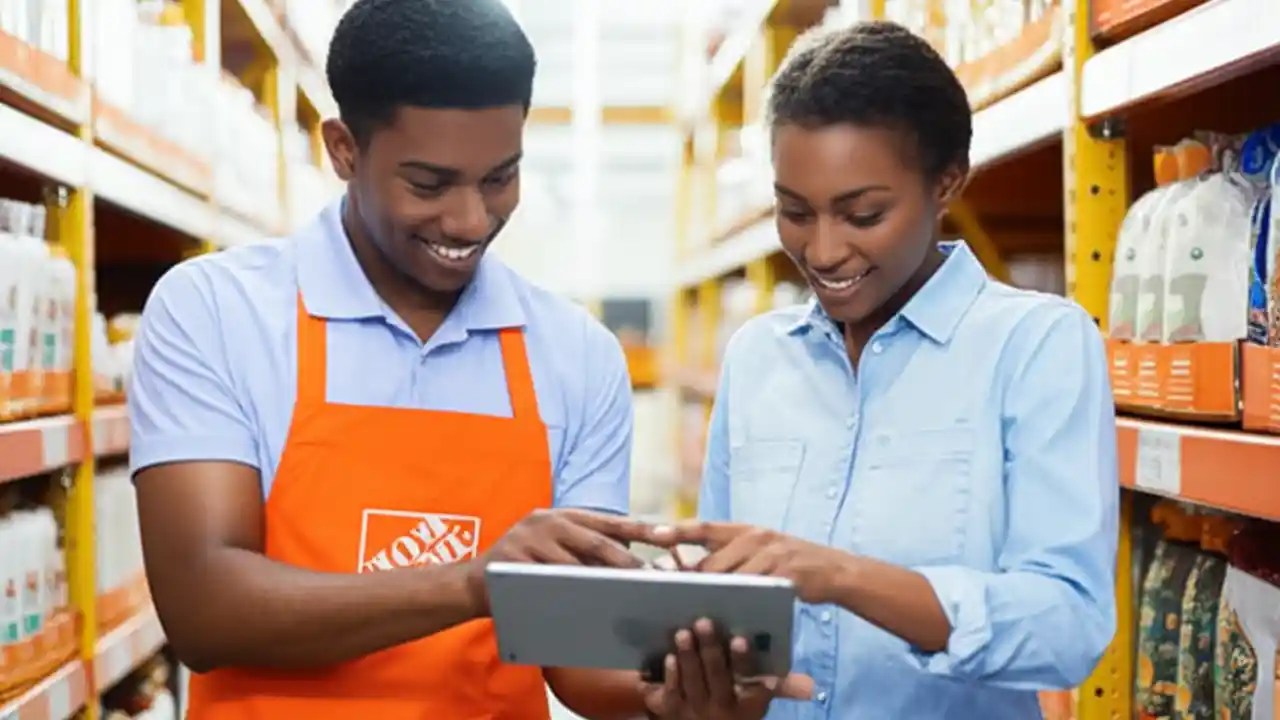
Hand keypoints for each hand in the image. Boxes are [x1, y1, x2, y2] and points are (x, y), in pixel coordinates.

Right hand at [465, 509, 649, 612]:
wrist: (471, 583)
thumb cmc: (522, 568)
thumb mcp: (551, 548)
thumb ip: (582, 550)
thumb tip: (632, 563)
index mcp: (561, 516)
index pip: (608, 522)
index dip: (640, 528)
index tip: (669, 536)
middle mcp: (546, 521)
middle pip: (596, 543)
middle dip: (627, 562)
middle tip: (654, 578)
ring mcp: (528, 540)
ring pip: (574, 565)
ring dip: (602, 582)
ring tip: (628, 595)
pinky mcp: (512, 562)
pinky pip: (548, 581)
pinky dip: (569, 594)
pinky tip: (588, 606)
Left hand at [640, 618, 812, 719]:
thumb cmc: (734, 707)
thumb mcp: (758, 700)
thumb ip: (781, 687)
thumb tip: (811, 686)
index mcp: (748, 704)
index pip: (749, 681)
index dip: (743, 660)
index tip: (740, 638)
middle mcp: (722, 708)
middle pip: (717, 678)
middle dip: (711, 651)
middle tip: (704, 622)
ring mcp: (695, 710)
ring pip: (692, 682)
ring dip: (688, 657)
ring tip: (684, 633)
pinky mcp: (671, 710)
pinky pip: (670, 694)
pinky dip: (670, 676)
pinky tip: (669, 657)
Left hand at [649, 523, 849, 604]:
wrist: (833, 569)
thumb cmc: (788, 563)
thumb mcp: (759, 551)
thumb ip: (730, 557)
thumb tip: (690, 572)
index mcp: (745, 530)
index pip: (704, 527)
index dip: (676, 530)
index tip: (650, 534)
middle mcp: (756, 537)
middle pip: (712, 563)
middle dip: (689, 581)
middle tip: (664, 595)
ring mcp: (772, 554)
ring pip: (730, 579)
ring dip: (710, 596)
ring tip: (688, 612)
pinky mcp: (785, 574)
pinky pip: (755, 591)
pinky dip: (740, 604)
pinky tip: (728, 619)